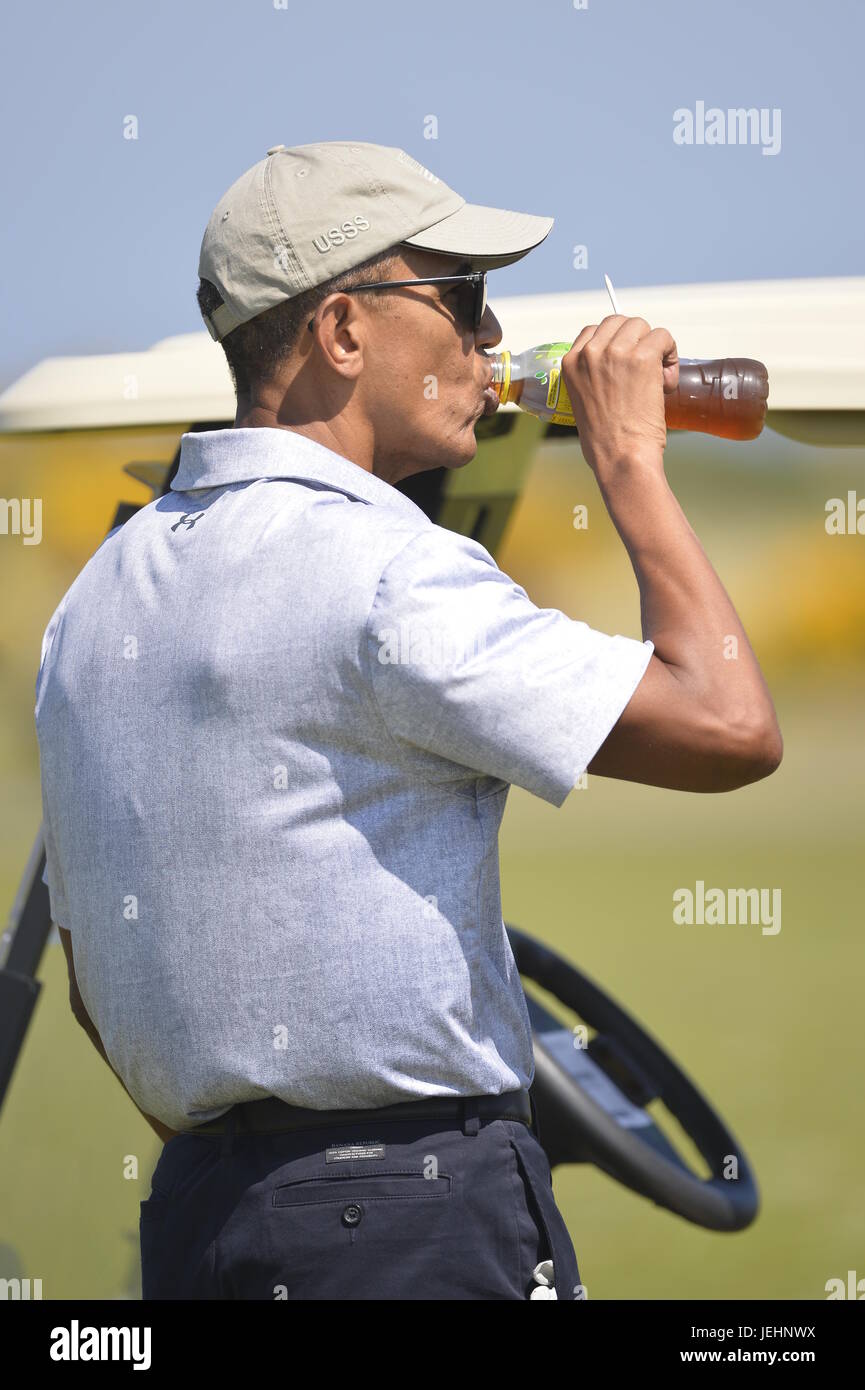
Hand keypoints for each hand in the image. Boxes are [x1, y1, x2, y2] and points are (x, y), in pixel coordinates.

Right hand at [560, 315, 678, 475]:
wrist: (621, 457)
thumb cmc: (605, 442)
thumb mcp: (582, 402)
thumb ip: (591, 376)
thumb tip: (616, 367)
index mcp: (570, 363)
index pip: (593, 331)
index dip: (615, 343)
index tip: (625, 362)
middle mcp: (590, 352)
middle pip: (619, 322)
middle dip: (636, 341)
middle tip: (645, 370)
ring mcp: (616, 353)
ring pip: (643, 327)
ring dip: (655, 347)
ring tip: (658, 378)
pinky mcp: (642, 357)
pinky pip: (663, 337)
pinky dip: (670, 355)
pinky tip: (666, 381)